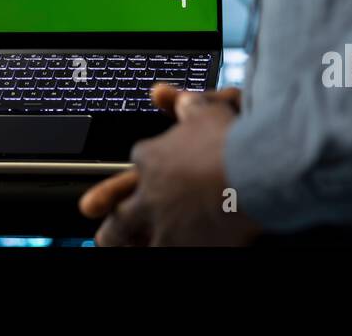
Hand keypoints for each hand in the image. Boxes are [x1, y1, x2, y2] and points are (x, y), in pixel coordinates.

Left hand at [79, 86, 261, 245]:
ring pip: (129, 238)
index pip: (138, 161)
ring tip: (115, 246)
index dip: (142, 166)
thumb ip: (189, 106)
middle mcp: (150, 193)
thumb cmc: (229, 143)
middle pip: (120, 212)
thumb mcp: (207, 114)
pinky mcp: (178, 246)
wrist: (249, 175)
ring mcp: (162, 223)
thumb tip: (176, 98)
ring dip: (122, 242)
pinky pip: (156, 253)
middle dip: (110, 218)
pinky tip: (156, 251)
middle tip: (101, 226)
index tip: (144, 172)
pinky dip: (155, 250)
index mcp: (152, 158)